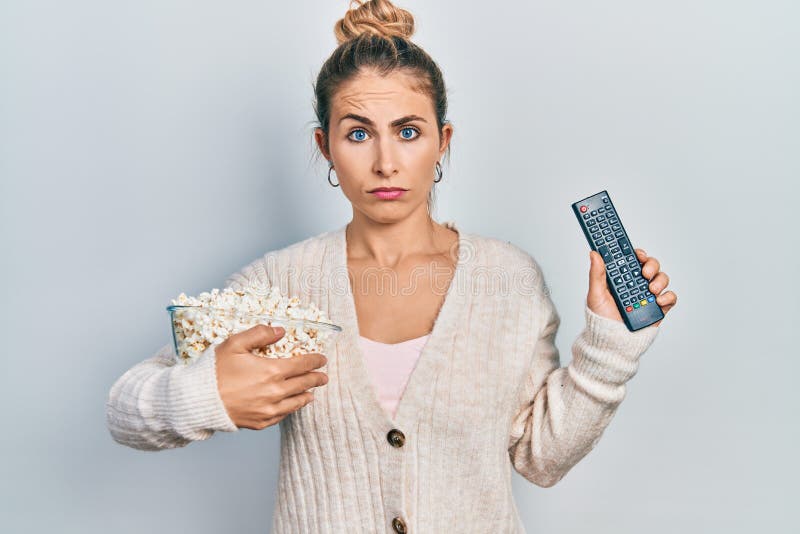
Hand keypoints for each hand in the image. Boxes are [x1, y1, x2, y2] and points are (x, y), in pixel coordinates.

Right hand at [214, 325, 328, 429]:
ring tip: (312, 393)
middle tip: (324, 377)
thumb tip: (280, 330)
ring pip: (296, 402)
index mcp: (272, 371)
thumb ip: (260, 334)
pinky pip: (283, 415)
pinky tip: (292, 406)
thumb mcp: (235, 344)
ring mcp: (269, 409)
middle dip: (316, 379)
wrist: (198, 401)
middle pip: (304, 384)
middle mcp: (275, 392)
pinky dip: (291, 409)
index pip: (303, 365)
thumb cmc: (214, 371)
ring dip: (307, 395)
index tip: (322, 359)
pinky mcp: (260, 422)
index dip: (315, 361)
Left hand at [587, 248, 676, 326]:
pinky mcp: (658, 308)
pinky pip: (670, 298)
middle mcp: (637, 284)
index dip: (638, 254)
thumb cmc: (601, 318)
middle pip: (650, 266)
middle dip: (651, 265)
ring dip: (659, 280)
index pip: (633, 260)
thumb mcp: (596, 294)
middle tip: (645, 273)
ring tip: (651, 289)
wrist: (611, 341)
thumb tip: (594, 253)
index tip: (638, 254)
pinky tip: (658, 301)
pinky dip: (667, 296)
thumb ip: (596, 274)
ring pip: (662, 279)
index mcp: (622, 278)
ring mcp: (648, 296)